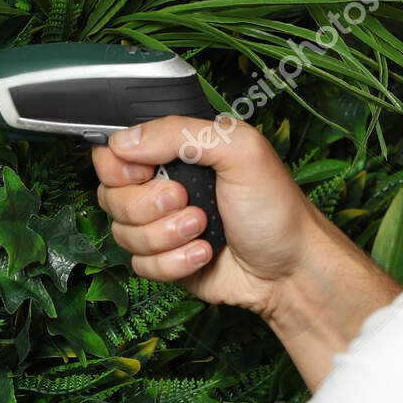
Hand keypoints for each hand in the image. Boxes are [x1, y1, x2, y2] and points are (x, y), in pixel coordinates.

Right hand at [91, 116, 323, 318]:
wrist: (291, 269)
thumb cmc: (276, 207)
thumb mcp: (239, 150)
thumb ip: (180, 132)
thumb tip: (125, 140)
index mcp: (177, 151)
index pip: (114, 150)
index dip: (120, 165)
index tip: (145, 172)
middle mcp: (164, 184)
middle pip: (111, 194)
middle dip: (148, 204)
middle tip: (185, 199)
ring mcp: (161, 225)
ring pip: (123, 233)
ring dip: (166, 235)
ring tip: (203, 228)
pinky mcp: (164, 260)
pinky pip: (140, 264)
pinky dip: (173, 262)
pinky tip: (204, 254)